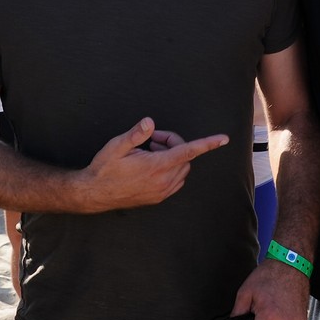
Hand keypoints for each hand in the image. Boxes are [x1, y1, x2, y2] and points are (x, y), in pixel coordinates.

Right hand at [78, 118, 227, 212]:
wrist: (94, 194)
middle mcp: (163, 180)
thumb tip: (150, 122)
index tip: (224, 138)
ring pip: (182, 168)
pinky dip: (171, 169)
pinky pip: (177, 180)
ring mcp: (162, 191)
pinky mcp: (159, 197)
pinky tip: (151, 165)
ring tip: (148, 152)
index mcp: (156, 166)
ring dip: (172, 156)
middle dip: (173, 143)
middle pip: (185, 156)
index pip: (188, 151)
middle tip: (151, 140)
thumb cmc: (104, 168)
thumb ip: (135, 134)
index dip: (208, 144)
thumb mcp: (116, 146)